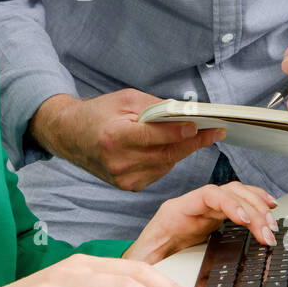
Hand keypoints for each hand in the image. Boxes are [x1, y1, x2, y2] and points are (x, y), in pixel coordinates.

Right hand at [28, 89, 225, 190]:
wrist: (71, 135)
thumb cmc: (99, 113)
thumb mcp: (125, 100)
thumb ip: (155, 107)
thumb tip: (185, 113)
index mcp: (114, 137)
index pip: (154, 136)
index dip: (180, 132)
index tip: (202, 126)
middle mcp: (118, 162)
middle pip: (166, 153)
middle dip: (193, 142)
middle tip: (215, 132)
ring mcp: (123, 178)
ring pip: (166, 164)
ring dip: (182, 150)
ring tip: (197, 136)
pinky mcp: (128, 186)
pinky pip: (158, 172)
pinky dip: (167, 159)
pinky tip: (169, 147)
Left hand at [122, 181, 279, 262]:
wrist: (141, 256)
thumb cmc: (143, 259)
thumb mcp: (148, 263)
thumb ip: (158, 270)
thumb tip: (170, 285)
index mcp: (176, 211)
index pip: (208, 195)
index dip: (230, 204)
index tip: (246, 221)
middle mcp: (193, 205)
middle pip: (229, 193)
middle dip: (253, 211)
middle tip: (267, 233)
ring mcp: (204, 209)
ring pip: (236, 194)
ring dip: (258, 207)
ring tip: (272, 226)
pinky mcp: (214, 217)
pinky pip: (238, 202)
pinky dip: (256, 203)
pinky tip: (269, 209)